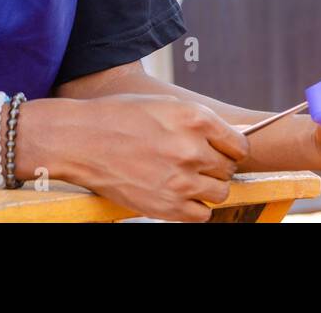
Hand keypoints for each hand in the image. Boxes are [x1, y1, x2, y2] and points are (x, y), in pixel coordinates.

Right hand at [57, 94, 248, 221]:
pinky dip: (195, 207)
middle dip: (215, 166)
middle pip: (228, 169)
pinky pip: (202, 215)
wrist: (81, 140)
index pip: (239, 144)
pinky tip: (179, 195)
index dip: (231, 148)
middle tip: (193, 162)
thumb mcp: (166, 104)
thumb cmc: (120, 117)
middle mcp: (192, 149)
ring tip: (185, 178)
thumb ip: (201, 121)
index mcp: (195, 118)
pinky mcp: (166, 207)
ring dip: (207, 187)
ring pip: (220, 193)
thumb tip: (233, 136)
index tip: (221, 150)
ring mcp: (180, 181)